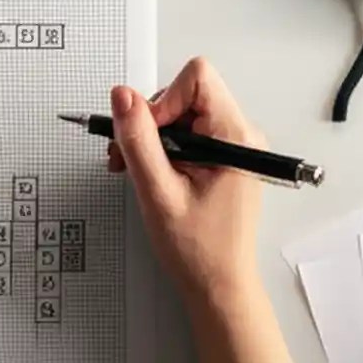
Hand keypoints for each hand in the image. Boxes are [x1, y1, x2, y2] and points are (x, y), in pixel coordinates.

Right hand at [109, 58, 289, 362]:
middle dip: (150, 121)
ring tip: (134, 168)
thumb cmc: (198, 249)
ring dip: (151, 136)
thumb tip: (122, 96)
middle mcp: (239, 134)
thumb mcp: (158, 191)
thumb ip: (138, 139)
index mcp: (235, 136)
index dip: (163, 99)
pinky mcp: (221, 156)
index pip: (197, 78)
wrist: (217, 284)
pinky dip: (161, 147)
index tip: (149, 135)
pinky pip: (186, 132)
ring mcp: (231, 145)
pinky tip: (149, 172)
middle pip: (185, 93)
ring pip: (181, 112)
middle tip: (129, 156)